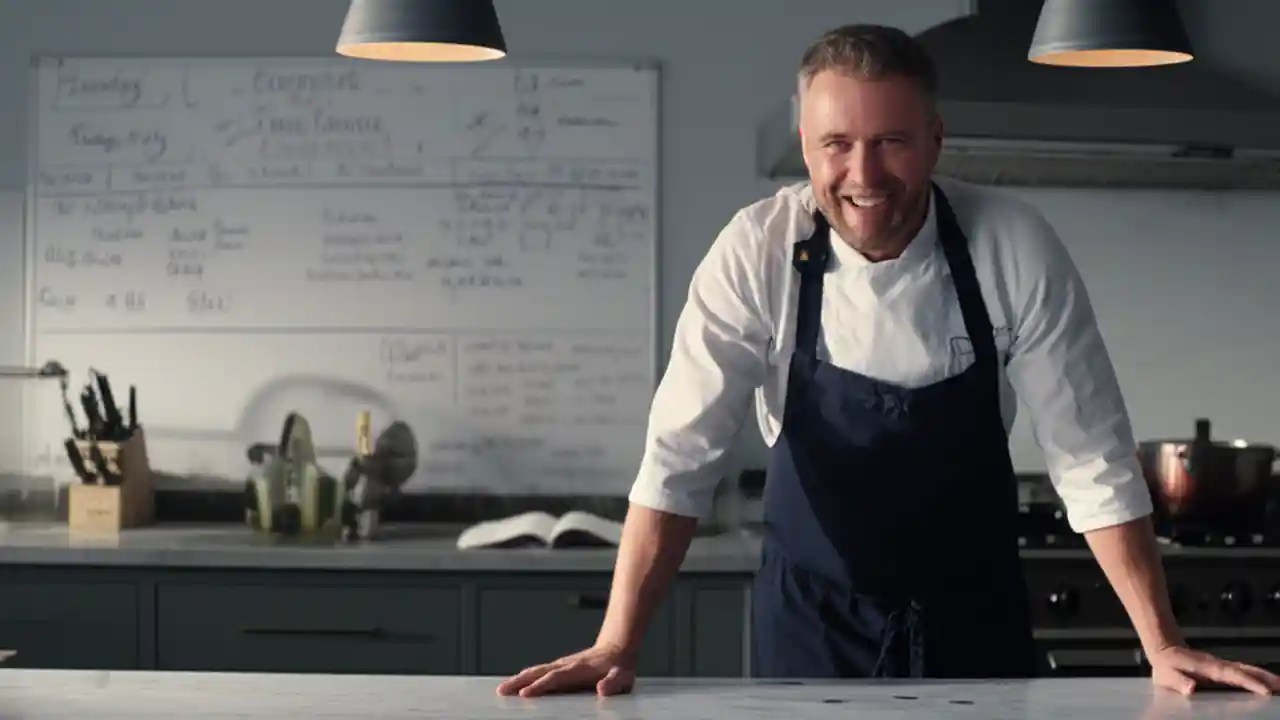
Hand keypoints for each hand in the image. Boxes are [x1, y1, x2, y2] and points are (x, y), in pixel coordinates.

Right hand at [495, 643, 635, 697]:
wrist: (617, 646)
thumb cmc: (619, 665)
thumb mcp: (622, 677)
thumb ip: (613, 683)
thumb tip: (602, 689)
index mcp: (578, 670)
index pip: (555, 678)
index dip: (540, 685)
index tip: (525, 693)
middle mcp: (566, 665)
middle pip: (538, 672)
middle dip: (519, 681)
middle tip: (502, 690)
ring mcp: (561, 665)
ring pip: (535, 671)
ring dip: (518, 679)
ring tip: (502, 688)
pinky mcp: (559, 667)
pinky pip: (539, 672)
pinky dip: (525, 677)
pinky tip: (517, 683)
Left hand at [1149, 644, 1279, 695]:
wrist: (1164, 648)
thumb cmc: (1165, 666)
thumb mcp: (1166, 675)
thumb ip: (1178, 681)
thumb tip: (1190, 689)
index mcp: (1206, 668)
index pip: (1230, 675)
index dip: (1248, 682)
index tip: (1265, 690)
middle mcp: (1218, 665)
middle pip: (1244, 670)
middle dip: (1264, 678)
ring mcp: (1221, 666)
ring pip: (1246, 670)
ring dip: (1264, 677)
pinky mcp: (1223, 669)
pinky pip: (1243, 673)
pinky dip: (1257, 677)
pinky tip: (1267, 683)